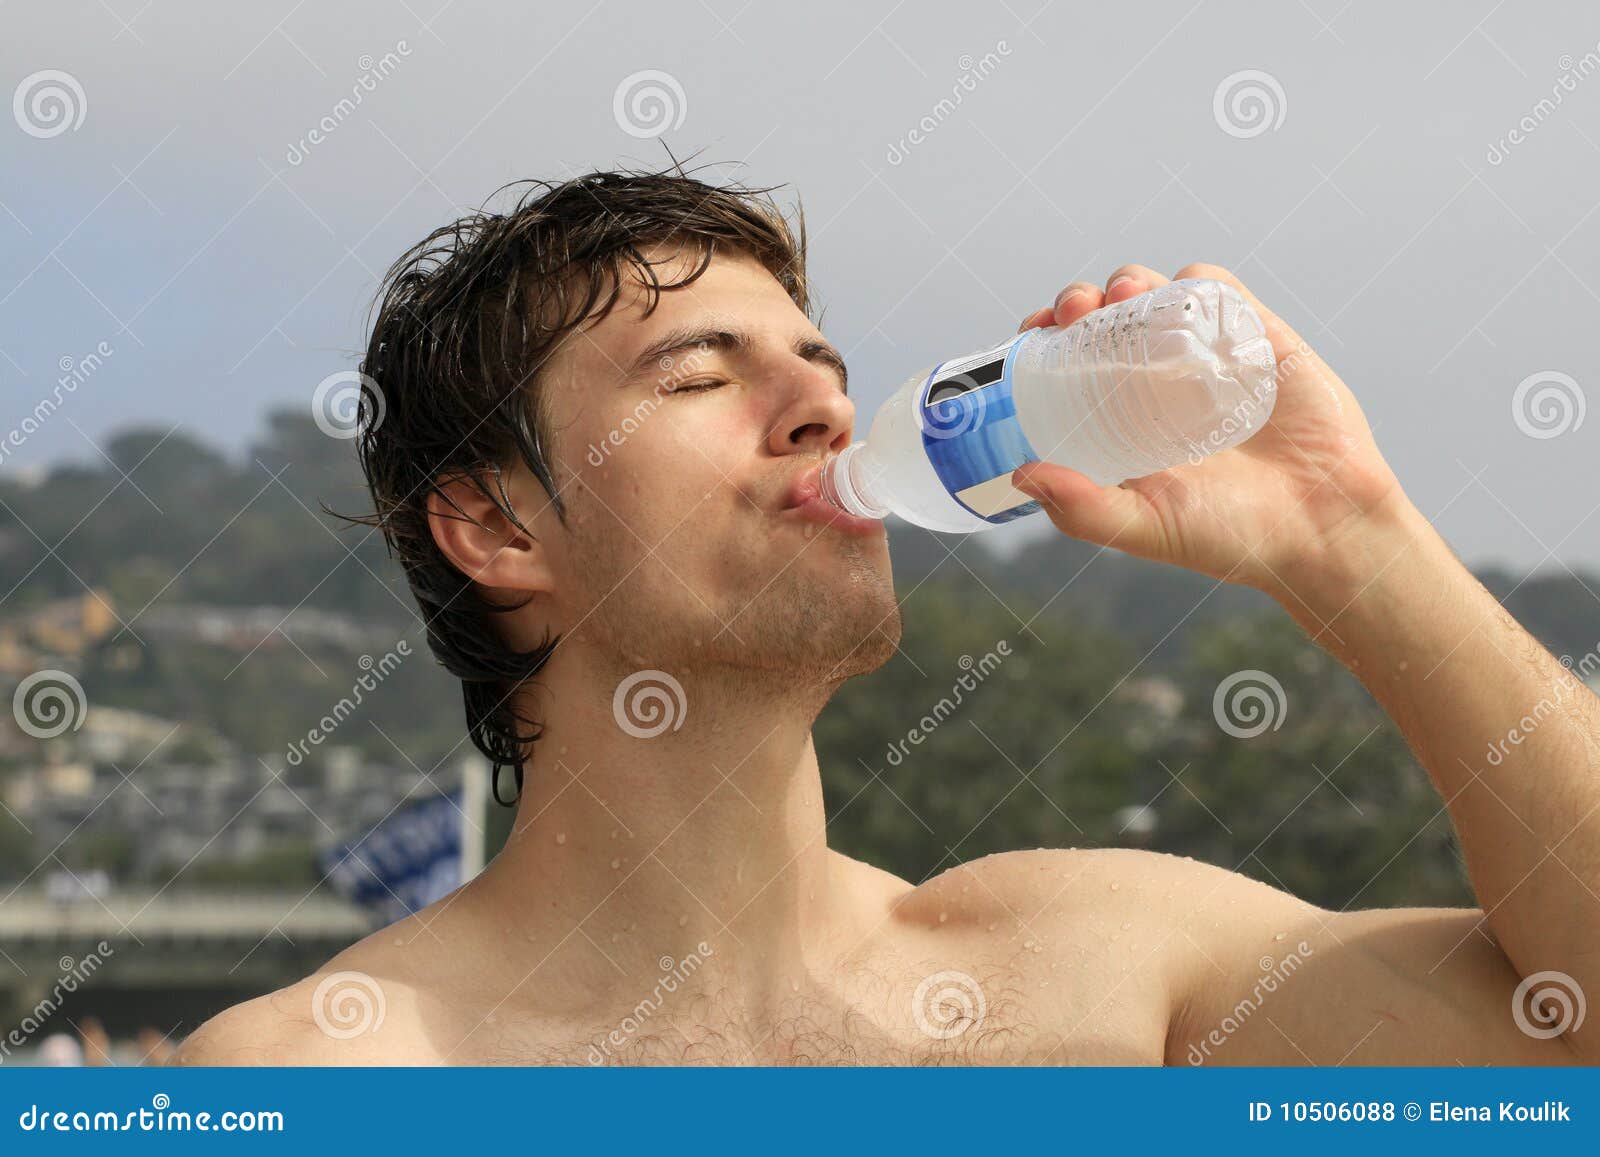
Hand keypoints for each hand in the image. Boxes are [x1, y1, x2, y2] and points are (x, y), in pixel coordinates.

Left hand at [1010, 263, 1410, 605]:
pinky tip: (1179, 296)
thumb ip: (1083, 509)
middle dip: (1078, 302)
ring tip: (1120, 295)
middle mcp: (1160, 382)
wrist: (1324, 528)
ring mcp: (1209, 356)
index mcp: (1124, 420)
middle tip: (1072, 312)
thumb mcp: (1145, 527)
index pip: (1069, 362)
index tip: (1032, 335)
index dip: (1046, 340)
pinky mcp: (1259, 338)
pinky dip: (1196, 281)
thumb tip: (1021, 476)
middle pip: (1104, 319)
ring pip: (1157, 293)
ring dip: (1130, 282)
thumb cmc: (1231, 537)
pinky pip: (1220, 291)